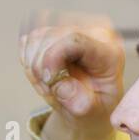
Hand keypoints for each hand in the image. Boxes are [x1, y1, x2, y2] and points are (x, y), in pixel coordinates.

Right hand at [19, 11, 124, 139]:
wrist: (91, 102)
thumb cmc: (95, 105)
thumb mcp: (93, 112)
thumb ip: (80, 102)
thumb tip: (62, 86)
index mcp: (109, 52)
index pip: (74, 40)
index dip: (52, 58)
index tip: (47, 79)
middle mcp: (93, 32)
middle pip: (51, 36)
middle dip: (40, 66)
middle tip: (48, 89)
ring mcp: (75, 27)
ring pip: (37, 36)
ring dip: (33, 64)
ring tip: (47, 83)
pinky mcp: (58, 29)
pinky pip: (31, 39)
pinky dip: (29, 58)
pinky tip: (42, 72)